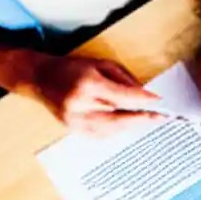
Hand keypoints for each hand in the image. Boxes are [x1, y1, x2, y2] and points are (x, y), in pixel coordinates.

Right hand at [24, 55, 162, 135]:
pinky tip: (127, 125)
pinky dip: (117, 131)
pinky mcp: (74, 130)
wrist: (40, 79)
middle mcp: (81, 106)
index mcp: (88, 86)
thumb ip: (124, 78)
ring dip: (131, 126)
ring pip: (113, 130)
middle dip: (142, 118)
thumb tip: (143, 94)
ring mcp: (76, 122)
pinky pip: (102, 135)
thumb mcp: (100, 64)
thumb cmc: (72, 68)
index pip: (123, 97)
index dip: (143, 101)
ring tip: (146, 120)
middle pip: (120, 118)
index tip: (159, 102)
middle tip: (161, 117)